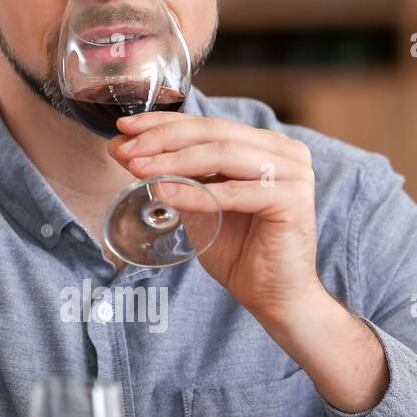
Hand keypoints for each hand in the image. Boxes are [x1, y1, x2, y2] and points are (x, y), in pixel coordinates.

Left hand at [107, 112, 321, 322]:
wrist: (272, 294)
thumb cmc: (237, 247)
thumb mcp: (195, 202)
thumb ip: (169, 174)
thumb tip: (123, 148)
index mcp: (264, 144)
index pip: (206, 124)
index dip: (162, 122)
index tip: (124, 126)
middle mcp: (283, 151)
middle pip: (213, 133)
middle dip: (162, 139)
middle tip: (126, 149)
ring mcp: (293, 172)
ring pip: (222, 155)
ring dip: (174, 162)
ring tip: (138, 169)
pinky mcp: (293, 199)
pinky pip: (232, 192)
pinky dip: (194, 192)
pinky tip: (163, 193)